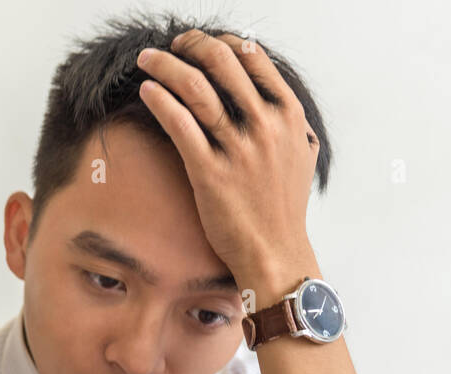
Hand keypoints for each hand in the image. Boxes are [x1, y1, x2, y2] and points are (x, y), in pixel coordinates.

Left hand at [135, 29, 319, 283]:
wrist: (275, 254)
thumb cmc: (285, 210)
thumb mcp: (302, 157)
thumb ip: (293, 125)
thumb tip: (280, 102)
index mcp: (288, 116)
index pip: (253, 58)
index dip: (222, 42)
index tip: (201, 45)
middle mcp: (265, 127)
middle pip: (222, 62)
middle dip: (190, 45)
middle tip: (171, 47)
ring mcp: (238, 150)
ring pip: (196, 88)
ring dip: (166, 65)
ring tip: (147, 59)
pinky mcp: (210, 173)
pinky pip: (180, 124)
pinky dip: (160, 101)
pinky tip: (148, 91)